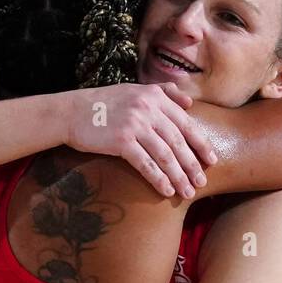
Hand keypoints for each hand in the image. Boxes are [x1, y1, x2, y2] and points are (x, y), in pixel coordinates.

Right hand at [63, 84, 216, 198]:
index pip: (185, 123)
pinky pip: (146, 164)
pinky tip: (167, 190)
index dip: (200, 143)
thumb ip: (163, 93)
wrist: (70, 112)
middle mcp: (147, 108)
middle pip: (178, 141)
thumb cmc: (103, 104)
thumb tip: (189, 104)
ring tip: (188, 191)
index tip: (211, 160)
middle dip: (192, 164)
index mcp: (154, 96)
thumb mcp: (134, 91)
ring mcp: (134, 124)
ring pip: (165, 154)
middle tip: (201, 181)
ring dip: (179, 176)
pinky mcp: (121, 141)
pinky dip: (159, 179)